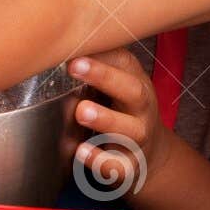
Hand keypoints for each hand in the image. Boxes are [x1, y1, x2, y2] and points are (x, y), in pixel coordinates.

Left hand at [65, 49, 171, 193]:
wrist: (149, 155)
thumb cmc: (123, 111)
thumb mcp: (118, 85)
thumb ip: (97, 65)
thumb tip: (60, 43)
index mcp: (135, 82)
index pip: (124, 62)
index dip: (100, 54)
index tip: (74, 47)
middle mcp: (141, 109)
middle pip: (133, 91)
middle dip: (105, 77)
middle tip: (74, 66)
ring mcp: (138, 138)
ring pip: (130, 130)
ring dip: (106, 119)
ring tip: (81, 111)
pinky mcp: (130, 166)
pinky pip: (118, 165)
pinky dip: (100, 160)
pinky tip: (81, 152)